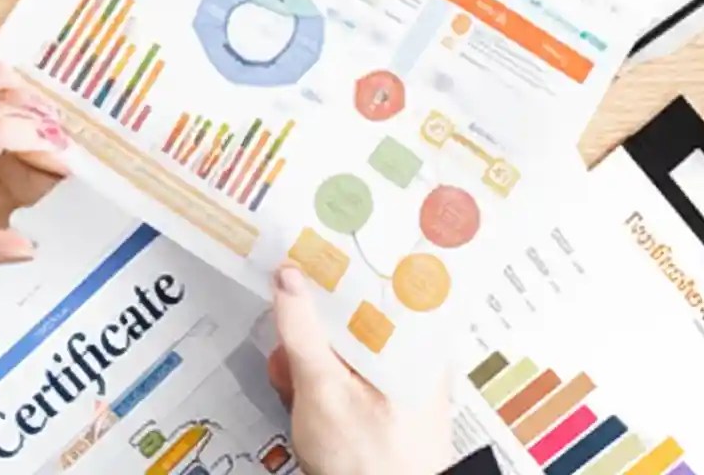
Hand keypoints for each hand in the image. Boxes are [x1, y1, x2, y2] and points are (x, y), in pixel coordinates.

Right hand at [266, 264, 456, 474]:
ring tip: (289, 371)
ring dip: (314, 350)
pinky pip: (354, 366)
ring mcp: (403, 374)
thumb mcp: (322, 390)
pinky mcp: (389, 394)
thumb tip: (289, 279)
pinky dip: (325, 372)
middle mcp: (418, 351)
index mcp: (417, 338)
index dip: (340, 262)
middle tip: (285, 321)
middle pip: (361, 307)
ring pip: (351, 338)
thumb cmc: (368, 465)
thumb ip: (304, 332)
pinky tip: (302, 386)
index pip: (381, 276)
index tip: (305, 250)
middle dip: (316, 317)